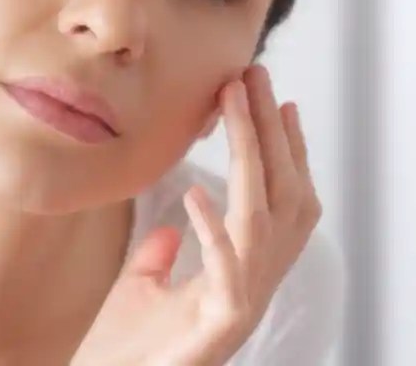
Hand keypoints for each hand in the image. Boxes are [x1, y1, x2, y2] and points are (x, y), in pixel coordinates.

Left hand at [71, 66, 322, 365]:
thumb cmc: (127, 352)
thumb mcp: (143, 290)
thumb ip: (163, 257)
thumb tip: (173, 229)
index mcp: (244, 275)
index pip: (282, 202)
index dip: (289, 152)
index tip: (282, 102)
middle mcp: (254, 286)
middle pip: (282, 195)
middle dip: (272, 131)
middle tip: (256, 77)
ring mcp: (242, 305)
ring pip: (262, 218)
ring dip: (250, 155)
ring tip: (232, 104)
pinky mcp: (220, 328)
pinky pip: (227, 272)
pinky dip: (213, 231)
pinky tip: (196, 194)